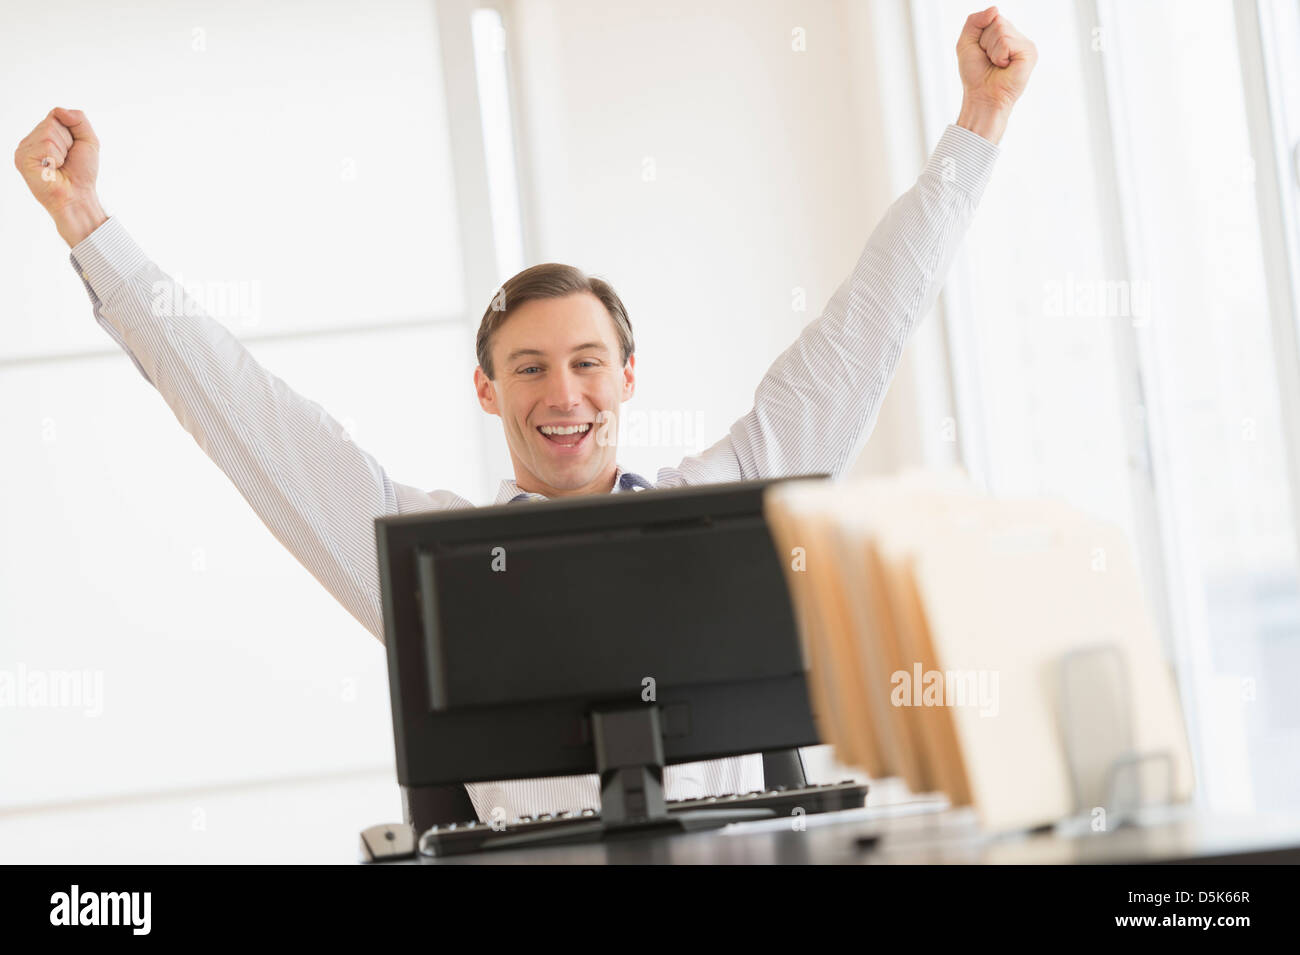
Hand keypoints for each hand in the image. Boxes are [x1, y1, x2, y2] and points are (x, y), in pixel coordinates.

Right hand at [14, 108, 106, 246]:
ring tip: (59, 166)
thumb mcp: (89, 140)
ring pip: (48, 133)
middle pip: (52, 123)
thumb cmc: (82, 172)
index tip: (72, 150)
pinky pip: (45, 146)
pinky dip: (55, 158)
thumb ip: (79, 119)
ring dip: (62, 151)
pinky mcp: (22, 160)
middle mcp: (31, 140)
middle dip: (68, 142)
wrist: (78, 196)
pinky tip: (52, 170)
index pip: (56, 114)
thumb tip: (59, 110)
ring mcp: (24, 149)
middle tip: (66, 160)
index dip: (71, 132)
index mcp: (43, 134)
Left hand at [954, 7, 1036, 144]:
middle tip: (989, 60)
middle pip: (997, 21)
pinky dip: (998, 55)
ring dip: (991, 50)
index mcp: (1005, 34)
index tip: (982, 52)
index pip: (992, 16)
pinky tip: (1003, 66)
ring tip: (996, 64)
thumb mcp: (966, 42)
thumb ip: (974, 21)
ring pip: (1001, 30)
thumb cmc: (975, 74)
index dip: (980, 35)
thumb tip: (994, 9)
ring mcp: (1025, 44)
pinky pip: (1006, 41)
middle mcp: (1017, 37)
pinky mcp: (1029, 53)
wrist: (981, 96)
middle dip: (985, 42)